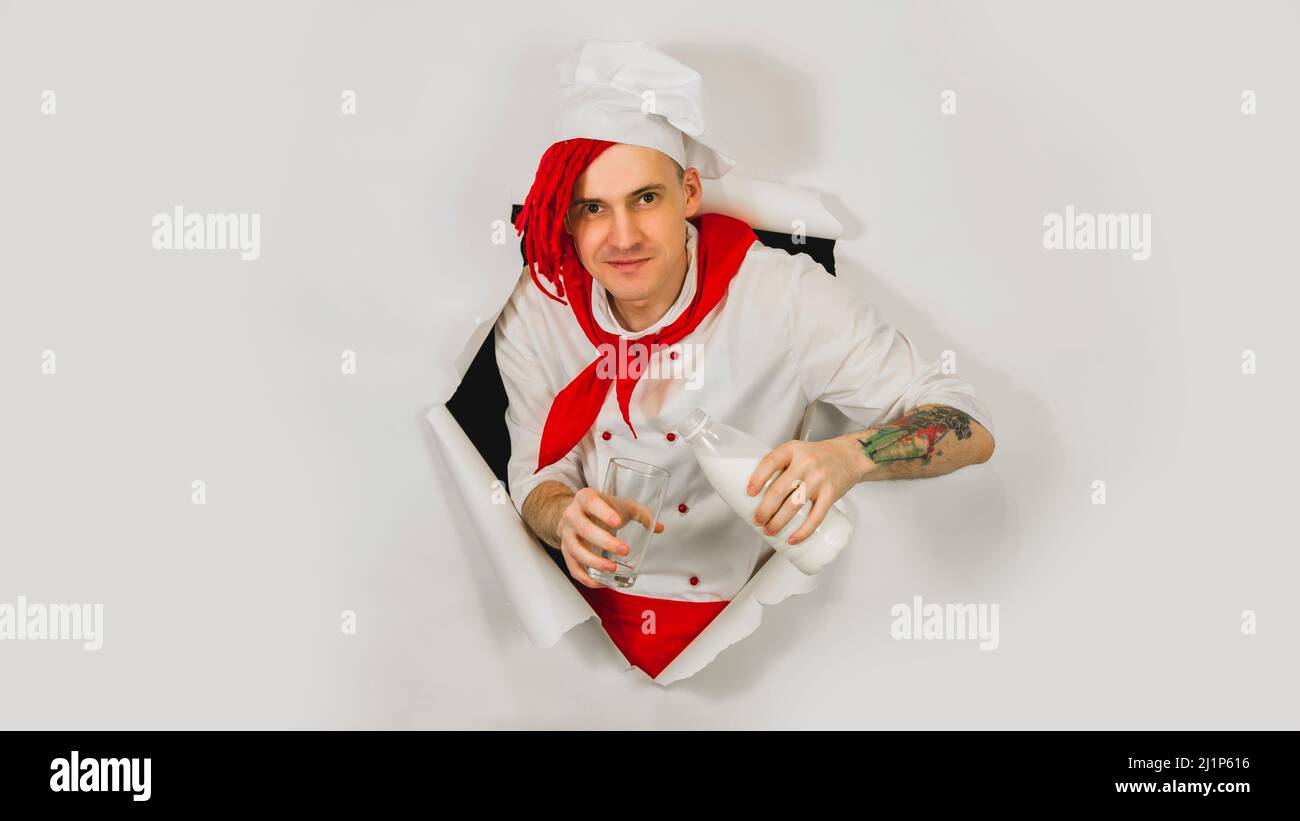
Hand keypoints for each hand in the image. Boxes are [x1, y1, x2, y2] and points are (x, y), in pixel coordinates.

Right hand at [559, 488, 665, 587]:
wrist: (578, 513)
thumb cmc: (602, 508)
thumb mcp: (620, 505)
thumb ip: (640, 514)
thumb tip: (657, 527)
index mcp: (585, 498)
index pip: (591, 503)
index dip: (603, 513)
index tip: (618, 523)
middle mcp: (572, 516)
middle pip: (584, 529)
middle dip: (604, 541)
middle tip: (624, 550)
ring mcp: (566, 535)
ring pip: (576, 550)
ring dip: (595, 562)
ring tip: (613, 568)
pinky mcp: (566, 552)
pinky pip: (573, 568)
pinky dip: (586, 578)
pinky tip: (602, 582)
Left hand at [746, 435, 860, 545]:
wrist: (850, 456)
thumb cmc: (819, 456)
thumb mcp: (797, 451)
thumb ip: (780, 466)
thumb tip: (757, 492)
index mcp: (792, 450)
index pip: (770, 462)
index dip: (757, 479)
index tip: (749, 493)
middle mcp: (805, 463)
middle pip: (779, 490)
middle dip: (765, 510)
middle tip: (757, 520)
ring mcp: (819, 479)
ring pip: (794, 506)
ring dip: (778, 522)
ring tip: (769, 530)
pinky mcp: (831, 494)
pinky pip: (816, 517)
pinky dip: (803, 531)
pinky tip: (793, 539)